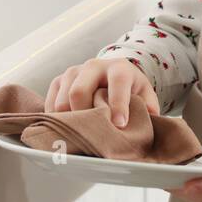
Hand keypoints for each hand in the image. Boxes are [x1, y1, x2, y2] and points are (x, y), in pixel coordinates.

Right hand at [45, 58, 159, 128]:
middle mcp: (93, 66)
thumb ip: (149, 107)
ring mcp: (72, 72)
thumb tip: (150, 122)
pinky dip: (59, 121)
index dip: (118, 105)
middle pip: (78, 92)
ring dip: (70, 122)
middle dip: (84, 117)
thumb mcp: (144, 94)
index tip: (119, 125)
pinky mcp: (58, 81)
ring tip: (82, 135)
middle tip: (94, 135)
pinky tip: (70, 129)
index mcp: (118, 68)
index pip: (117, 84)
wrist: (111, 72)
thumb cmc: (129, 88)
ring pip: (61, 101)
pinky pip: (51, 105)